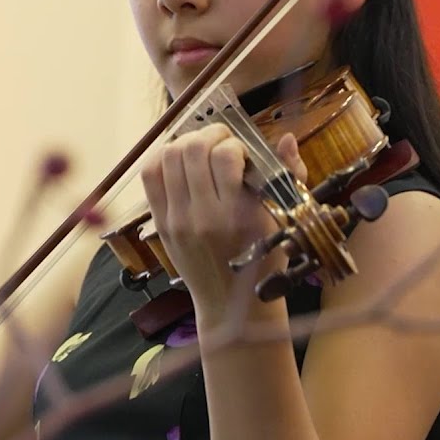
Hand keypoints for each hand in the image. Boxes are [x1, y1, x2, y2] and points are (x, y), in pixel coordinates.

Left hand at [140, 123, 306, 313]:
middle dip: (209, 134)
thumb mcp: (285, 223)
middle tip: (221, 141)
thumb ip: (289, 177)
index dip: (235, 144)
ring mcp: (178, 220)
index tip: (243, 153)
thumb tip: (287, 139)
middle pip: (193, 150)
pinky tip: (180, 161)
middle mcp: (206, 217)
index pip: (226, 156)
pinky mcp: (161, 224)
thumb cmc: (265, 261)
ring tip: (201, 148)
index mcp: (241, 215)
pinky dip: (163, 158)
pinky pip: (150, 176)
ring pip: (168, 157)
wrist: (232, 305)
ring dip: (186, 142)